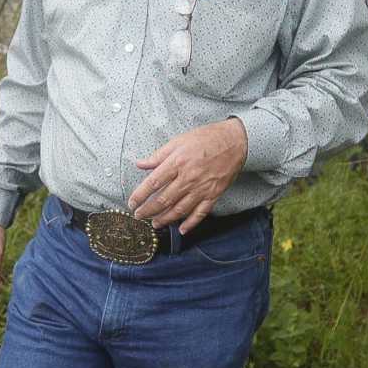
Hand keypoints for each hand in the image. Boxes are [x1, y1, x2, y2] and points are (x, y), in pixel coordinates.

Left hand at [127, 117, 247, 233]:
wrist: (235, 141)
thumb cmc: (206, 138)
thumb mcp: (179, 141)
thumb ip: (159, 155)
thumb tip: (140, 164)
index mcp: (177, 162)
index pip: (153, 183)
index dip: (140, 195)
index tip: (132, 203)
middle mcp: (188, 178)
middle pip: (164, 200)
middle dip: (148, 211)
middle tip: (139, 216)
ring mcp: (201, 188)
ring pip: (179, 209)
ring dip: (165, 219)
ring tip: (155, 223)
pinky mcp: (213, 194)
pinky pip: (200, 213)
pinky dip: (191, 223)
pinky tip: (182, 229)